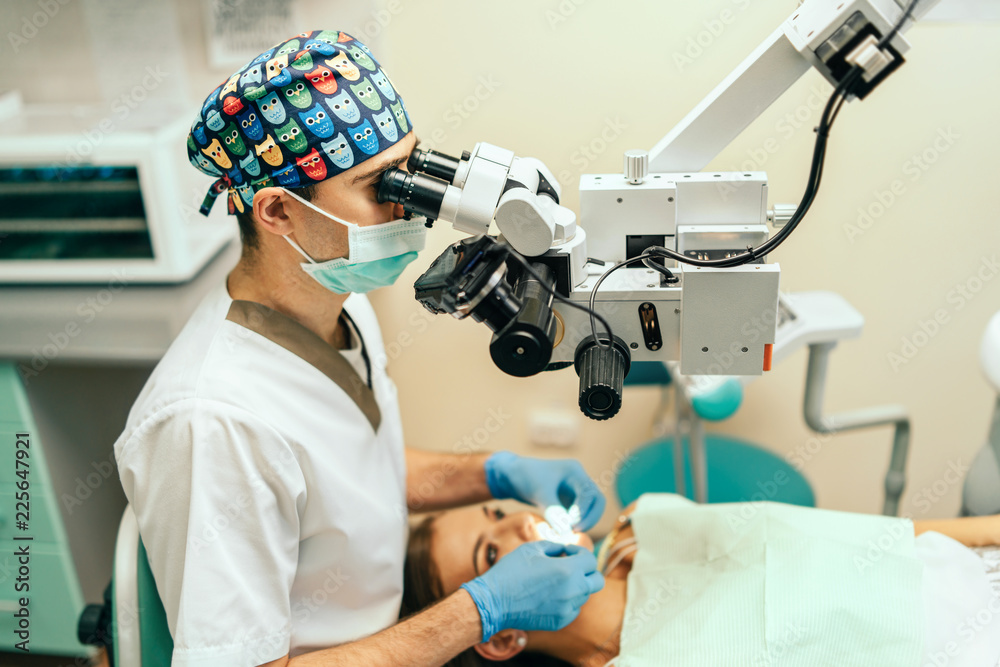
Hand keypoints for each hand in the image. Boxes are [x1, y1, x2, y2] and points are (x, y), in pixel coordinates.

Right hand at [460, 541, 604, 640]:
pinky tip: (550, 595)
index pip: (590, 560)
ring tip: (555, 580)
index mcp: (567, 571)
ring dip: (576, 585)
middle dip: (587, 570)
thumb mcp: (532, 549)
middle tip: (570, 566)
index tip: (566, 551)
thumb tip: (565, 550)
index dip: (578, 552)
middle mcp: (572, 591)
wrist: (494, 602)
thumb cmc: (511, 572)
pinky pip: (574, 609)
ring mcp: (567, 609)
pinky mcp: (560, 621)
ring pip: (585, 595)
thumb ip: (554, 547)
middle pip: (597, 580)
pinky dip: (568, 600)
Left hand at [484, 452, 605, 530]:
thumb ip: (554, 511)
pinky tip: (564, 532)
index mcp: (575, 472)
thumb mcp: (539, 493)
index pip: (590, 494)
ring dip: (584, 522)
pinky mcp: (569, 501)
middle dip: (590, 518)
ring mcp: (575, 490)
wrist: (512, 476)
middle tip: (575, 532)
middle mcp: (579, 480)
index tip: (571, 525)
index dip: (584, 511)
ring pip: (591, 509)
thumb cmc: (524, 478)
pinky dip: (575, 523)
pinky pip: (579, 514)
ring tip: (567, 533)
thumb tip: (566, 532)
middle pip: (597, 501)